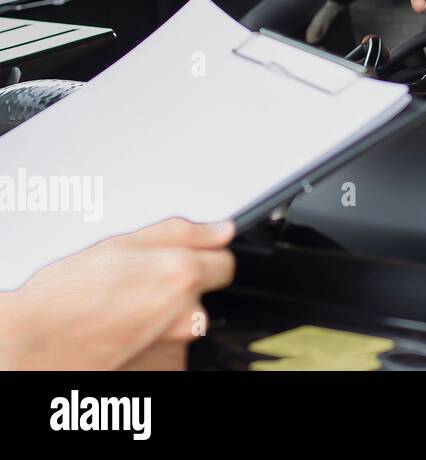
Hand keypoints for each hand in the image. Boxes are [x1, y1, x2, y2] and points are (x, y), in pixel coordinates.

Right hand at [0, 218, 235, 370]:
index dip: (207, 254)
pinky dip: (151, 327)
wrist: (34, 340)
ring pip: (184, 316)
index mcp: (183, 274)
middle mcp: (185, 311)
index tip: (191, 253)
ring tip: (124, 298)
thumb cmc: (68, 292)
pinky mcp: (157, 359)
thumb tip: (221, 230)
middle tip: (141, 275)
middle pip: (203, 291)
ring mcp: (171, 340)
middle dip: (183, 281)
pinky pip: (166, 337)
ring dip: (166, 306)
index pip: (226, 263)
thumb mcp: (124, 243)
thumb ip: (182, 232)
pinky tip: (122, 318)